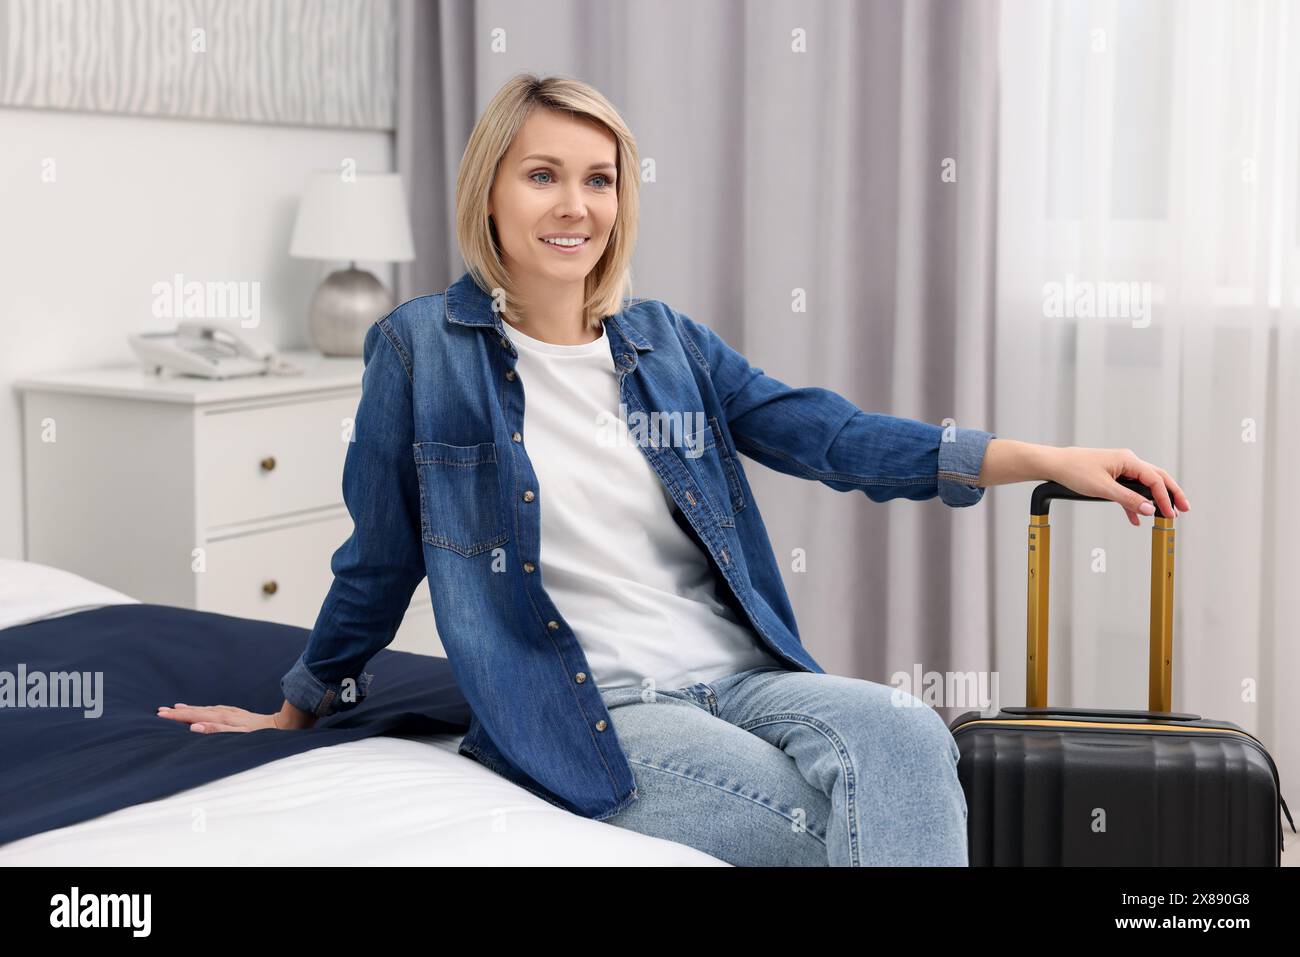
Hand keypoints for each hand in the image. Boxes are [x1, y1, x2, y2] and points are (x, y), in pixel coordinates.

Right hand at [156, 703, 278, 732]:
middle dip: (179, 711)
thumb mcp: (239, 736)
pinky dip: (205, 709)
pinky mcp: (239, 714)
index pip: (195, 717)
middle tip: (161, 710)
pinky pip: (216, 709)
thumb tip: (194, 728)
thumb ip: (216, 731)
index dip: (178, 716)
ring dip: (191, 709)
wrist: (283, 726)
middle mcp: (226, 713)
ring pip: (206, 709)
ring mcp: (233, 713)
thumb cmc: (261, 736)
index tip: (161, 714)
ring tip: (176, 708)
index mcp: (223, 719)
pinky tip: (202, 710)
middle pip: (198, 711)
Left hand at [1047, 447, 1189, 525]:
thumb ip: (1128, 499)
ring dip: (1153, 500)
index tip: (1171, 513)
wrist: (1054, 465)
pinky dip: (1134, 503)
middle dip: (1171, 494)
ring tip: (1165, 515)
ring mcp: (1119, 468)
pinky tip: (1136, 518)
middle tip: (1184, 509)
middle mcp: (1127, 461)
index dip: (1166, 497)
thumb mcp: (1103, 489)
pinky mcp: (1111, 475)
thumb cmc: (1074, 471)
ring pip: (1143, 485)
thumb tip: (1150, 508)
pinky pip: (1129, 489)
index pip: (1155, 479)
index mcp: (1128, 460)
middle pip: (1156, 478)